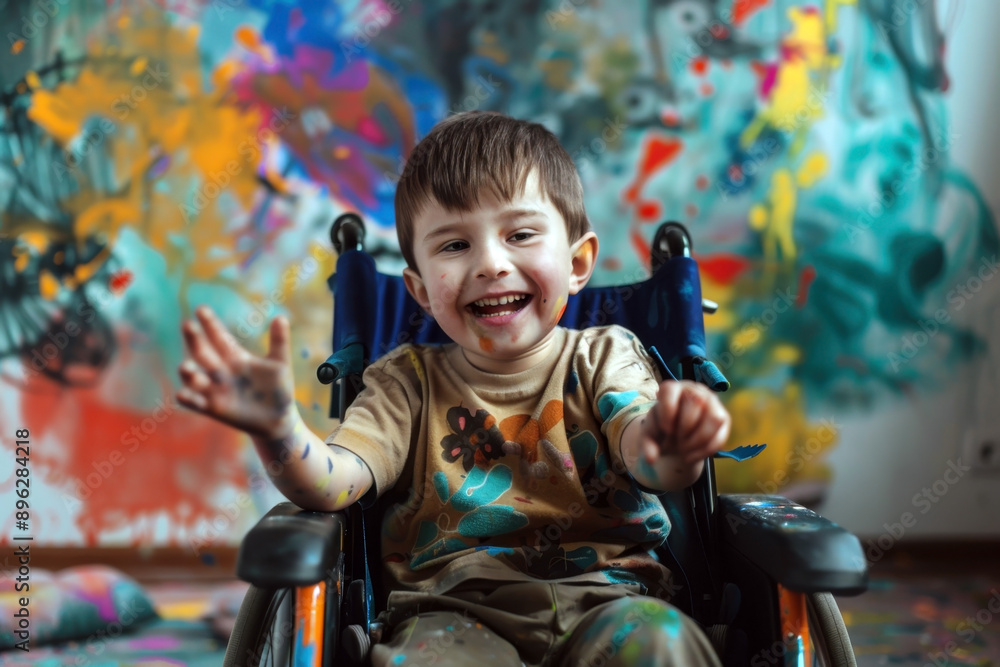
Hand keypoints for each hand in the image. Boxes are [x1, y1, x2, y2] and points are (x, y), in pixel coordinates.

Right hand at [176, 306, 298, 439]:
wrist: (279, 419)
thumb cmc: (278, 389)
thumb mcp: (280, 364)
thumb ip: (279, 342)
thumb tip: (281, 317)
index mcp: (235, 357)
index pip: (219, 337)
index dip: (210, 324)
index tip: (201, 309)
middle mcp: (222, 371)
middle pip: (203, 352)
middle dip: (194, 339)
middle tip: (187, 325)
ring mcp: (216, 390)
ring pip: (195, 378)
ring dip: (188, 373)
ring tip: (186, 367)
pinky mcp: (214, 409)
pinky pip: (196, 403)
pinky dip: (188, 399)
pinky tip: (182, 394)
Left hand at [639, 380, 730, 465]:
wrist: (675, 438)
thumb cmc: (662, 430)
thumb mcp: (650, 436)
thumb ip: (647, 445)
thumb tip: (651, 459)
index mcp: (672, 389)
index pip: (671, 389)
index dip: (668, 410)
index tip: (666, 428)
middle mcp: (694, 390)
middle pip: (696, 401)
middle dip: (685, 428)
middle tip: (676, 441)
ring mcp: (712, 403)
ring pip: (715, 418)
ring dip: (698, 440)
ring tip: (684, 450)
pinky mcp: (723, 418)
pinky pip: (721, 435)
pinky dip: (705, 451)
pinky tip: (691, 456)